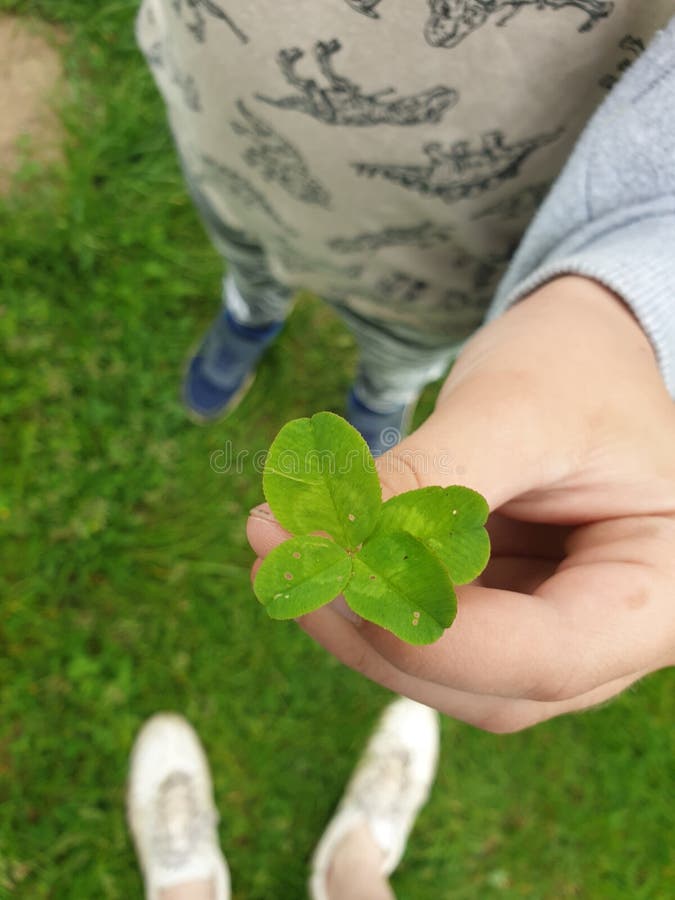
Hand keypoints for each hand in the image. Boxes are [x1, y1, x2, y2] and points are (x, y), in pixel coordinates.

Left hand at [247, 277, 674, 731]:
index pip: (547, 656)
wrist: (582, 356)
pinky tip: (306, 545)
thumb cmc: (580, 370)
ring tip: (276, 538)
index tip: (336, 572)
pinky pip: (417, 628)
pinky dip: (356, 596)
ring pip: (438, 667)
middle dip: (371, 626)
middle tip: (279, 548)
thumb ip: (434, 480)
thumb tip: (325, 540)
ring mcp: (546, 631)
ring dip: (347, 615)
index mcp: (660, 593)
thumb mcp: (519, 409)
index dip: (434, 633)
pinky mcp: (494, 611)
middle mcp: (607, 636)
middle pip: (484, 682)